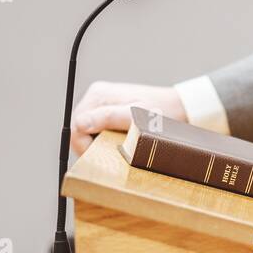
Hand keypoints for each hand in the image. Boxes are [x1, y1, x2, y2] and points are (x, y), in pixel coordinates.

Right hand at [69, 81, 186, 154]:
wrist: (177, 108)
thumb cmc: (161, 112)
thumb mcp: (136, 116)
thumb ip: (109, 118)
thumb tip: (81, 124)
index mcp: (98, 95)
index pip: (75, 126)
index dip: (83, 146)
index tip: (100, 157)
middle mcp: (97, 97)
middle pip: (80, 129)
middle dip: (91, 146)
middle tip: (110, 156)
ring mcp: (102, 105)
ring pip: (87, 132)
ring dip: (98, 144)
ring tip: (117, 148)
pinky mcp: (109, 112)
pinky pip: (98, 131)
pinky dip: (105, 141)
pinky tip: (119, 143)